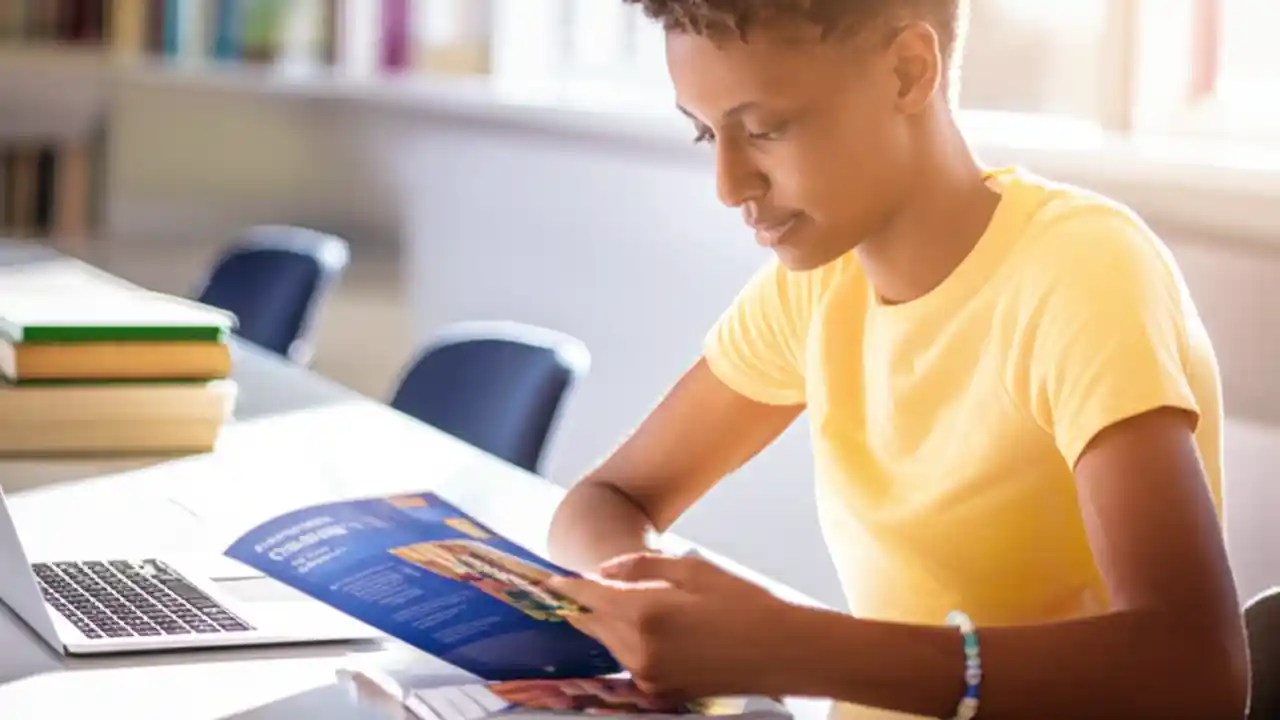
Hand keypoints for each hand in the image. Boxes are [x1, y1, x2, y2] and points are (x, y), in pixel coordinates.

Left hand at [548, 553, 796, 699]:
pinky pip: (632, 664)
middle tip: (572, 590)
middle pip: (595, 624)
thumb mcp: (695, 570)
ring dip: (607, 626)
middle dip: (585, 605)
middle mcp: (640, 650)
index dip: (566, 587)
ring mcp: (651, 676)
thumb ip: (642, 568)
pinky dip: (628, 646)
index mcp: (646, 613)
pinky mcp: (665, 692)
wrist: (788, 653)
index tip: (547, 580)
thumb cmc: (748, 603)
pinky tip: (643, 631)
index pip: (589, 597)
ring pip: (611, 646)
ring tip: (611, 605)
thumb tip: (604, 572)